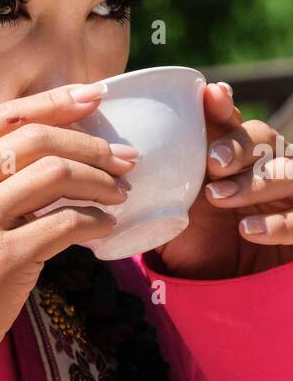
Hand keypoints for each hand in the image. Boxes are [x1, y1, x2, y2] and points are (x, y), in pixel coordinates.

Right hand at [0, 81, 139, 375]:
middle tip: (122, 157)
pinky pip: (66, 224)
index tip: (95, 96)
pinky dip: (95, 221)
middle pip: (36, 139)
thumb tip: (44, 149)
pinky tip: (104, 227)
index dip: (56, 101)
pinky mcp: (3, 258)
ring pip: (57, 175)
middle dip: (89, 143)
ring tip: (119, 193)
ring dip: (99, 181)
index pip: (3, 115)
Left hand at [150, 82, 292, 279]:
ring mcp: (288, 196)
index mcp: (230, 158)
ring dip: (253, 182)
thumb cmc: (194, 242)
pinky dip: (277, 223)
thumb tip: (105, 171)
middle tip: (211, 162)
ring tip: (218, 197)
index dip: (223, 106)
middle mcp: (264, 169)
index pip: (232, 122)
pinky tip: (249, 230)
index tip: (210, 95)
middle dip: (237, 146)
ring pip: (287, 173)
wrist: (220, 286)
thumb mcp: (169, 215)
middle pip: (264, 140)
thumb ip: (150, 191)